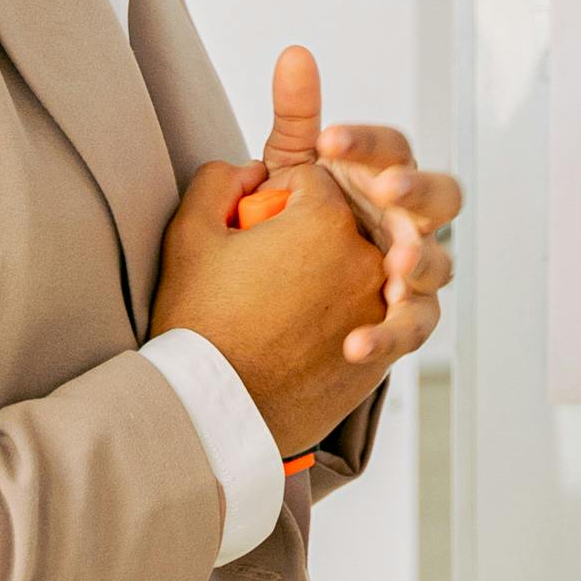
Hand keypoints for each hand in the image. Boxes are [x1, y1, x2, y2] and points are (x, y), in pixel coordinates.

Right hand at [154, 161, 396, 456]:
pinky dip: (357, 314)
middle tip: (272, 259)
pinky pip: (381, 317)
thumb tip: (251, 171)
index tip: (255, 221)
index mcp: (325, 219)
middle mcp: (367, 257)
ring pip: (370, 268)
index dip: (280, 195)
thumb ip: (219, 180)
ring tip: (298, 292)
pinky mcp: (389, 352)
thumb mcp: (190, 233)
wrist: (213, 408)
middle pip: (346, 221)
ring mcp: (382, 306)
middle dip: (315, 227)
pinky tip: (323, 327)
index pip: (310, 182)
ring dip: (339, 271)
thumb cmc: (198, 320)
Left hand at [254, 44, 459, 365]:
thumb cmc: (304, 221)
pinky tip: (355, 343)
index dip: (367, 141)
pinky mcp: (408, 318)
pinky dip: (388, 336)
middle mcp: (412, 219)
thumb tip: (295, 53)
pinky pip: (413, 328)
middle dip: (419, 191)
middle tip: (389, 190)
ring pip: (441, 264)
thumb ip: (297, 115)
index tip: (329, 138)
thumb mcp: (294, 170)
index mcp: (387, 176)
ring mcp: (416, 270)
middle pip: (444, 196)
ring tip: (392, 270)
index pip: (393, 147)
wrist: (291, 296)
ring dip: (420, 263)